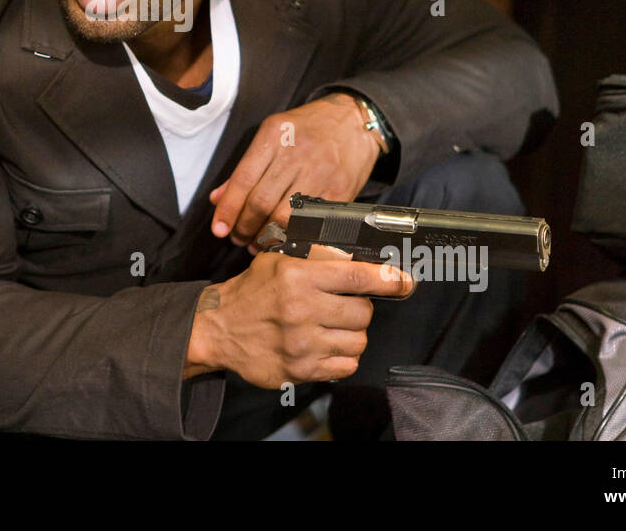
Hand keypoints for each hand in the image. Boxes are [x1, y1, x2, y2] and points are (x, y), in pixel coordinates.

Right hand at [183, 250, 413, 385]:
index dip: (389, 279)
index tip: (405, 282)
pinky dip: (342, 357)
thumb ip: (318, 255)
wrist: (219, 328)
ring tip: (331, 327)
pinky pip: (346, 366)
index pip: (358, 277)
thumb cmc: (253, 292)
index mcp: (298, 277)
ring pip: (359, 341)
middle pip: (363, 312)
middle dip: (359, 308)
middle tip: (340, 305)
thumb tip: (361, 258)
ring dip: (352, 334)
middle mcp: (301, 310)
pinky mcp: (301, 370)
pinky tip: (325, 346)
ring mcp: (302, 343)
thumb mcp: (279, 259)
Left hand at [208, 92, 380, 250]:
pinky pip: (311, 221)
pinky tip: (284, 240)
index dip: (228, 209)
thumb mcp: (273, 134)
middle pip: (261, 202)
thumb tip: (218, 199)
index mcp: (273, 136)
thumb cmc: (308, 127)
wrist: (354, 119)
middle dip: (244, 227)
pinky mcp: (339, 190)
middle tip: (238, 239)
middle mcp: (295, 154)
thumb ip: (245, 168)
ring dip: (266, 236)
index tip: (219, 229)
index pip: (243, 180)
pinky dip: (293, 236)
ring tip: (258, 243)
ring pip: (284, 215)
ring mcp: (319, 173)